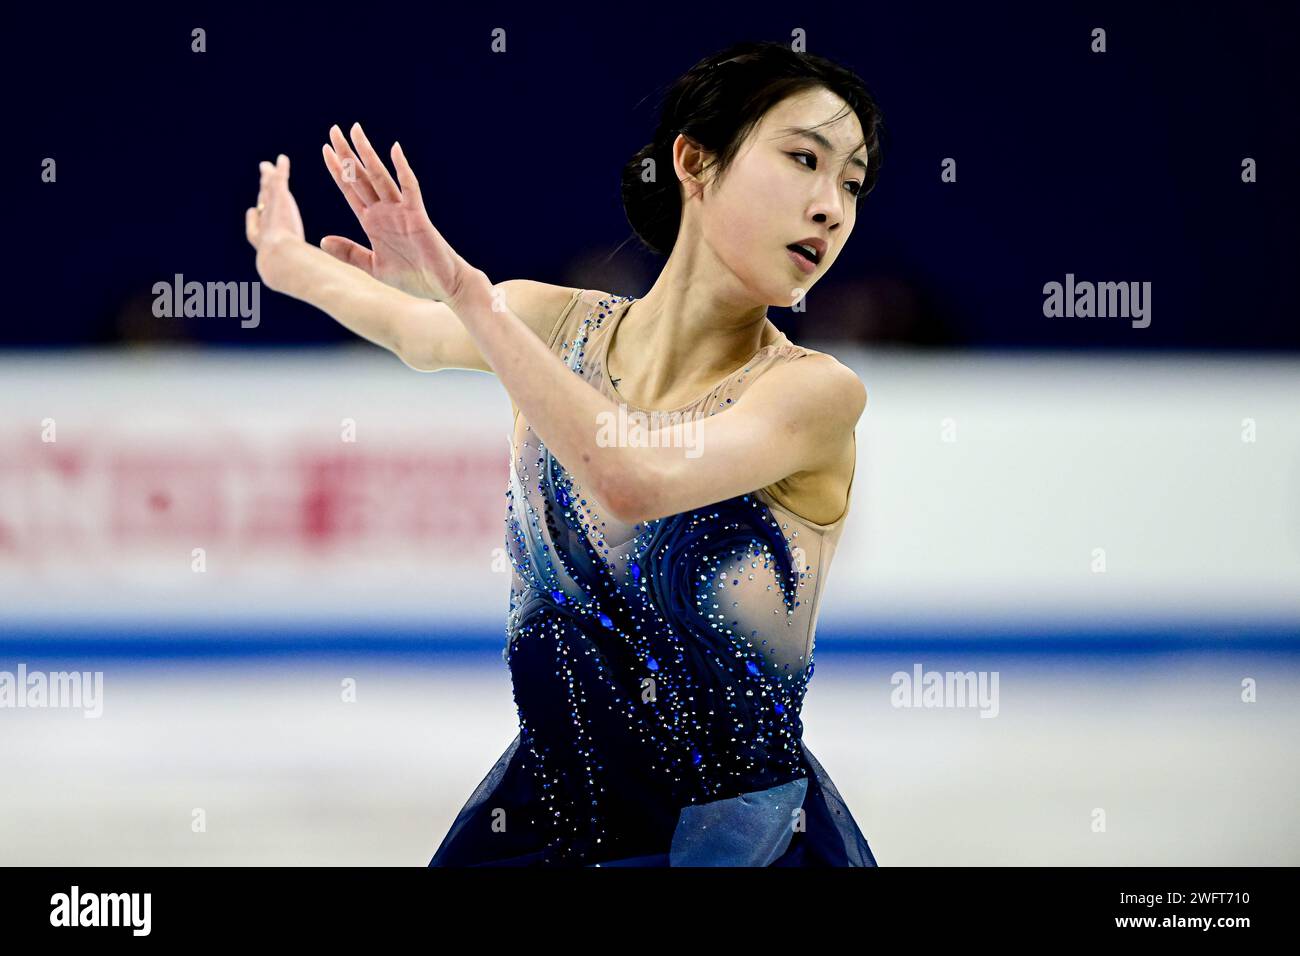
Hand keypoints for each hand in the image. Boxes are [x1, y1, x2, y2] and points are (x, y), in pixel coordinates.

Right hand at [245, 154, 304, 288]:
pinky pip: (278, 183)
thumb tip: (322, 289)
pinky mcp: (279, 202)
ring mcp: (271, 215)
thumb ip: (309, 279)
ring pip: (268, 193)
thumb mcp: (301, 280)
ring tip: (268, 167)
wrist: (285, 265)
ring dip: (269, 180)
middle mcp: (265, 230)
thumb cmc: (294, 280)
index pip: (260, 232)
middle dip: (261, 196)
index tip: (254, 211)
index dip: (256, 221)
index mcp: (270, 250)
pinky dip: (280, 172)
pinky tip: (282, 161)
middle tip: (260, 185)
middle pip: (261, 208)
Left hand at [321, 122, 470, 302]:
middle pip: (361, 177)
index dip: (337, 170)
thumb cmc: (413, 278)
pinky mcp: (417, 216)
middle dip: (346, 154)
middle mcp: (384, 212)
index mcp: (372, 223)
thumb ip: (349, 253)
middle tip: (334, 129)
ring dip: (367, 154)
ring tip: (355, 132)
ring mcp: (400, 212)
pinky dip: (402, 169)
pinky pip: (409, 189)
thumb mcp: (373, 267)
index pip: (350, 190)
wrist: (442, 287)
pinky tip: (394, 151)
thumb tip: (322, 240)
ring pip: (380, 177)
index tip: (325, 148)